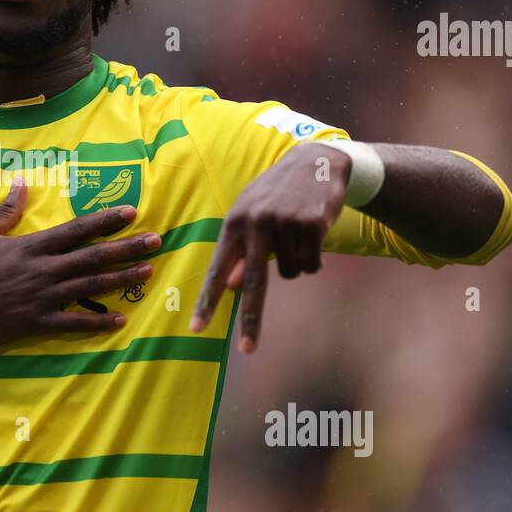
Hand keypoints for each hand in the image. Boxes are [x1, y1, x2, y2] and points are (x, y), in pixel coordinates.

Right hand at [0, 176, 161, 347]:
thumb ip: (6, 210)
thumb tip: (22, 183)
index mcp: (30, 246)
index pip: (77, 229)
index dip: (106, 220)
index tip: (131, 212)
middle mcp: (42, 270)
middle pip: (93, 257)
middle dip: (127, 248)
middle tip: (156, 241)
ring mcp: (42, 298)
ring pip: (90, 287)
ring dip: (121, 279)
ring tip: (147, 271)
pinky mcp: (36, 323)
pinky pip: (73, 324)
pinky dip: (97, 322)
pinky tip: (120, 320)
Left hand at [189, 143, 349, 351]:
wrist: (315, 162)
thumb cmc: (276, 195)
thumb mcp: (252, 217)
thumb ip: (239, 251)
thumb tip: (228, 286)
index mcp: (235, 222)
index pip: (217, 269)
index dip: (207, 301)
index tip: (196, 328)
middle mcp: (256, 223)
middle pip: (253, 282)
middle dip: (250, 319)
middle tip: (247, 349)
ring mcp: (285, 223)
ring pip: (291, 273)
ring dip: (297, 264)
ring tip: (297, 237)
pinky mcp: (312, 224)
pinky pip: (312, 265)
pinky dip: (314, 259)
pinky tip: (313, 235)